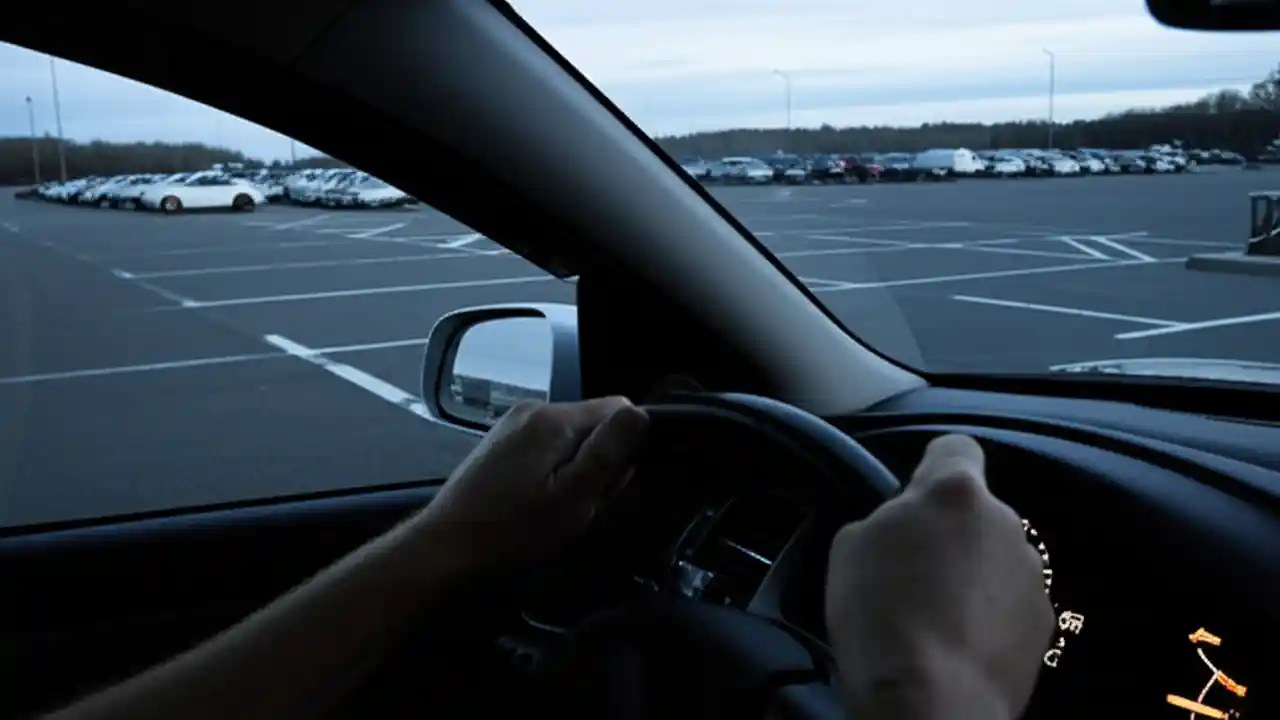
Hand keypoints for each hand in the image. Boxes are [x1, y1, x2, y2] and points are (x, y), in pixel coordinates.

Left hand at [417, 397, 648, 570]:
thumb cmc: (513, 530)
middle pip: (594, 425)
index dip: (625, 448)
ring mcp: (514, 425)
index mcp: (554, 418)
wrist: (445, 548)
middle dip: (598, 463)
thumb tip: (641, 414)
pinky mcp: (501, 444)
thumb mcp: (573, 499)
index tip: (608, 485)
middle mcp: (534, 409)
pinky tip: (535, 504)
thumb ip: (608, 454)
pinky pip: (547, 449)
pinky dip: (553, 474)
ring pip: (572, 440)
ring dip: (576, 473)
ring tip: (555, 510)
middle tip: (578, 505)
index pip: (619, 408)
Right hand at [824, 435, 1052, 719]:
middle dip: (952, 532)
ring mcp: (1032, 575)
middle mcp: (1006, 523)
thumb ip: (888, 518)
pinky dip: (990, 616)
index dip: (931, 468)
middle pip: (976, 511)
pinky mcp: (1046, 624)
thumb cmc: (880, 615)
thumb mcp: (851, 545)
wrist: (931, 700)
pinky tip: (958, 644)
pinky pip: (1011, 603)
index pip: (956, 446)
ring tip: (935, 617)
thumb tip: (907, 524)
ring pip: (997, 558)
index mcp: (955, 492)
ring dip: (973, 575)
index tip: (912, 500)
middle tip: (912, 571)